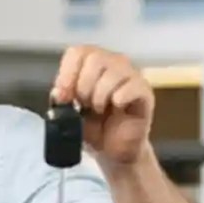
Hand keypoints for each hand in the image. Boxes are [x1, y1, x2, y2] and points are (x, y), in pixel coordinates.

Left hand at [51, 45, 154, 167]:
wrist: (112, 150)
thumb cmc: (92, 127)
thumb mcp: (68, 112)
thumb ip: (62, 98)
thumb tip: (58, 92)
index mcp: (91, 64)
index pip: (78, 52)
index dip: (67, 74)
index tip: (63, 97)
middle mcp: (113, 63)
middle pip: (95, 59)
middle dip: (83, 86)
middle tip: (84, 105)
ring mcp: (131, 75)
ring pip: (113, 72)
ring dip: (99, 95)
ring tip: (99, 110)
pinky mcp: (144, 91)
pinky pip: (131, 86)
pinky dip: (119, 99)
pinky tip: (117, 107)